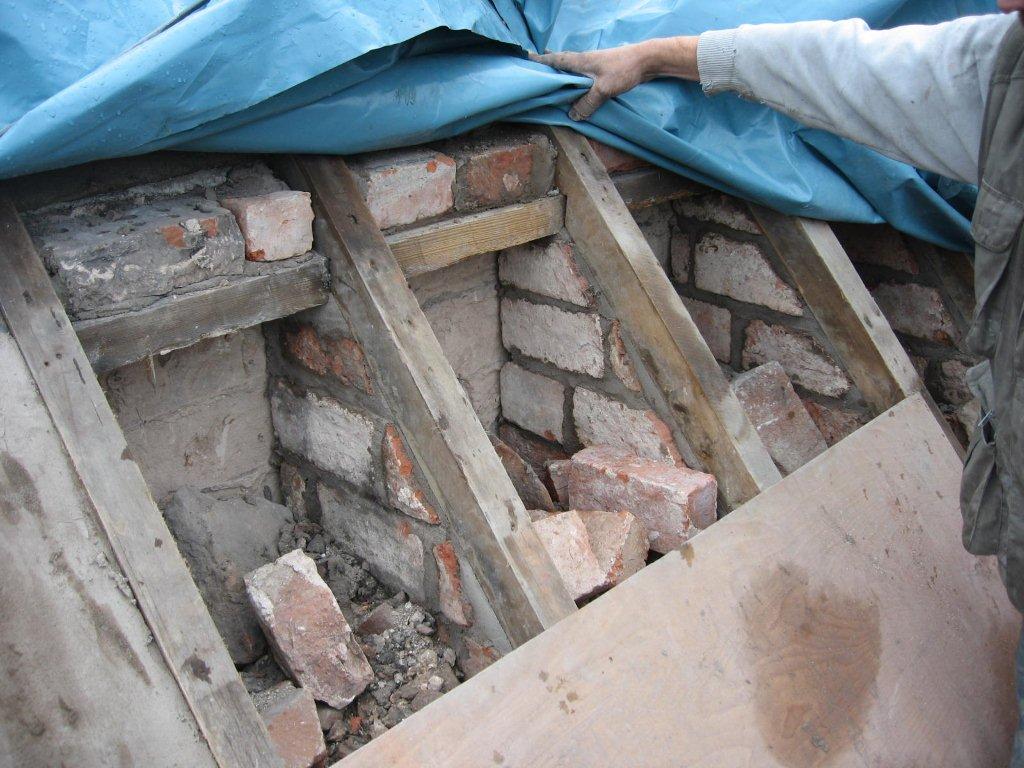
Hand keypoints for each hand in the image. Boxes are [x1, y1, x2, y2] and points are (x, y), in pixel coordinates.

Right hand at [530, 37, 698, 120]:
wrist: (647, 60)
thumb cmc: (623, 70)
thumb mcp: (603, 89)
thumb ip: (587, 103)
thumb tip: (573, 116)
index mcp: (580, 61)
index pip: (555, 60)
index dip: (541, 61)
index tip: (526, 60)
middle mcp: (584, 61)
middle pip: (561, 63)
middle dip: (549, 65)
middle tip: (535, 68)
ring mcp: (594, 65)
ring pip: (572, 69)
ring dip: (562, 73)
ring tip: (552, 78)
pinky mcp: (603, 71)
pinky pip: (583, 75)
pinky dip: (575, 79)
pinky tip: (576, 86)